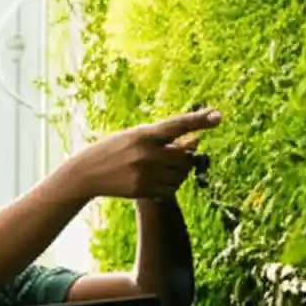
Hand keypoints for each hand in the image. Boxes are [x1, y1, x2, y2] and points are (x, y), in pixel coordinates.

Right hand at [69, 108, 221, 199]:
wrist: (87, 172)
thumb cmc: (116, 149)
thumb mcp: (137, 136)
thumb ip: (165, 138)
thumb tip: (198, 141)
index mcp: (144, 134)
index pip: (177, 125)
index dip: (199, 120)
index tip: (218, 115)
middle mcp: (146, 153)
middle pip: (185, 157)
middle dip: (186, 157)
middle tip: (179, 154)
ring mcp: (144, 174)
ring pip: (180, 175)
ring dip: (181, 172)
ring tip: (167, 167)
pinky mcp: (142, 190)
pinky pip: (171, 190)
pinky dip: (171, 185)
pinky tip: (160, 180)